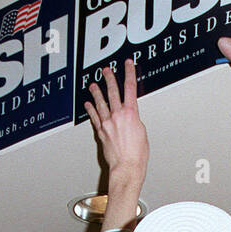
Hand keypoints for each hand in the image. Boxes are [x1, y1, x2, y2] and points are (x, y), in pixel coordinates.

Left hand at [85, 59, 147, 184]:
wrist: (127, 167)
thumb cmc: (138, 154)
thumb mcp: (143, 133)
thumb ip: (135, 121)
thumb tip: (130, 119)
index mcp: (131, 113)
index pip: (130, 88)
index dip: (129, 74)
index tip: (127, 65)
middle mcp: (117, 116)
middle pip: (112, 92)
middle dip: (109, 79)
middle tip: (106, 70)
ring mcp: (107, 123)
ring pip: (100, 103)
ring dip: (96, 92)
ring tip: (93, 85)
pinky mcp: (101, 132)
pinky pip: (94, 117)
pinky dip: (90, 109)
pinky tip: (88, 104)